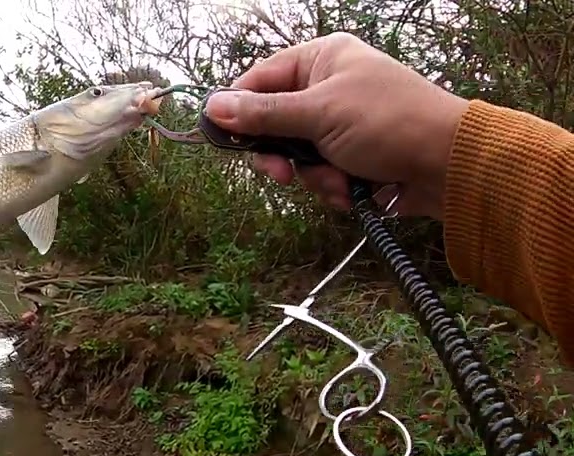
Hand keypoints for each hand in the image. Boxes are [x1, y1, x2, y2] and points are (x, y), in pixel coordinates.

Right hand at [202, 32, 468, 217]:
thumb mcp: (319, 115)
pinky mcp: (351, 156)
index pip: (260, 80)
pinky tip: (353, 189)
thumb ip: (263, 114)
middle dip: (282, 156)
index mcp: (322, 59)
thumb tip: (211, 106)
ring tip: (339, 181)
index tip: (225, 138)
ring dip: (312, 177)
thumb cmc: (390, 123)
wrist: (450, 165)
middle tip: (283, 174)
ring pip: (296, 157)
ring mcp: (340, 124)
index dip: (240, 110)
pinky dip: (332, 187)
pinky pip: (320, 175)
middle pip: (273, 124)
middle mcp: (328, 88)